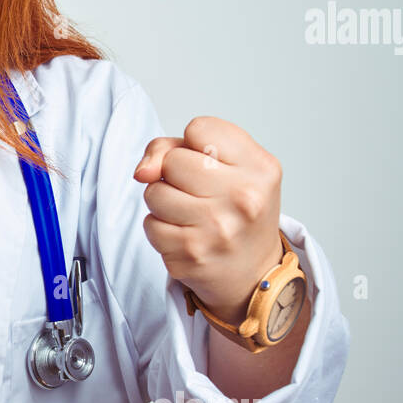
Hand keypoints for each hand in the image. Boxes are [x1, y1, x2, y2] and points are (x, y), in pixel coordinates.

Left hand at [132, 117, 283, 325]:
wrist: (254, 274)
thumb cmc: (236, 211)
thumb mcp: (228, 166)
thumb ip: (175, 148)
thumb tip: (142, 171)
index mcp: (260, 167)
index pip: (198, 128)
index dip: (194, 145)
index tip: (212, 164)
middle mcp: (243, 197)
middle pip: (172, 161)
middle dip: (175, 174)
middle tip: (200, 194)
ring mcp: (217, 228)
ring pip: (154, 192)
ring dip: (164, 201)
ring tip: (191, 215)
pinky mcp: (191, 254)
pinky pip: (150, 225)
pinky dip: (160, 228)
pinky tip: (185, 235)